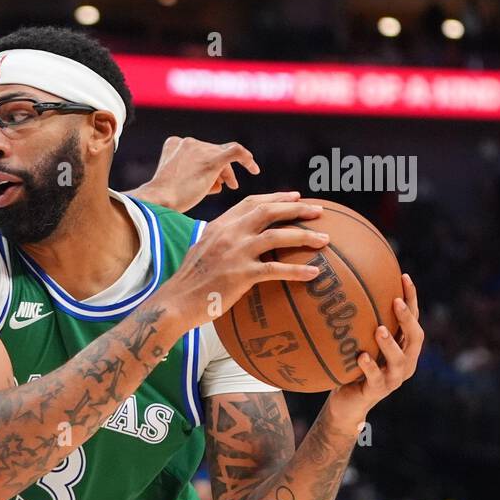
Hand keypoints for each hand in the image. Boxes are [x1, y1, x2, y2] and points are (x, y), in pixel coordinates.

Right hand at [134, 137, 259, 212]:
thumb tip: (217, 182)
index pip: (198, 151)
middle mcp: (188, 142)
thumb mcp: (174, 180)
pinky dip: (247, 158)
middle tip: (228, 185)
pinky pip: (236, 152)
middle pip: (212, 152)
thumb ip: (190, 173)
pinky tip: (254, 169)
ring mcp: (201, 149)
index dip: (205, 165)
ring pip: (222, 156)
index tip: (209, 181)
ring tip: (233, 186)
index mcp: (175, 143)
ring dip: (228, 173)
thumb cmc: (164, 198)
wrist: (159, 201)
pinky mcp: (212, 159)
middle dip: (220, 170)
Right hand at [159, 192, 326, 329]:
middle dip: (296, 209)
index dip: (276, 198)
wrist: (174, 303)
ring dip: (305, 236)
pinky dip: (298, 271)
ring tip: (325, 239)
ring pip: (277, 236)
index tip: (295, 197)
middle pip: (267, 212)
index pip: (250, 204)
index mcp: (218, 227)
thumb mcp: (200, 252)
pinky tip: (314, 273)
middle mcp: (228, 234)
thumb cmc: (188, 283)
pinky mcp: (240, 275)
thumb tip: (237, 245)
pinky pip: (276, 270)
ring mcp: (234, 253)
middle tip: (319, 211)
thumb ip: (219, 242)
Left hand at [325, 274, 422, 428]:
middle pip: (415, 338)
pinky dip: (370, 367)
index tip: (403, 276)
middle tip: (396, 302)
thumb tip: (345, 284)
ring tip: (380, 330)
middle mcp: (405, 361)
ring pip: (399, 360)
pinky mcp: (377, 391)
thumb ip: (361, 321)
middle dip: (407, 320)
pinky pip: (375, 379)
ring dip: (390, 344)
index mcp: (405, 347)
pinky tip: (362, 357)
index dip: (411, 299)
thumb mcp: (359, 340)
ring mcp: (393, 378)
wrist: (346, 402)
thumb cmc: (352, 365)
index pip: (413, 319)